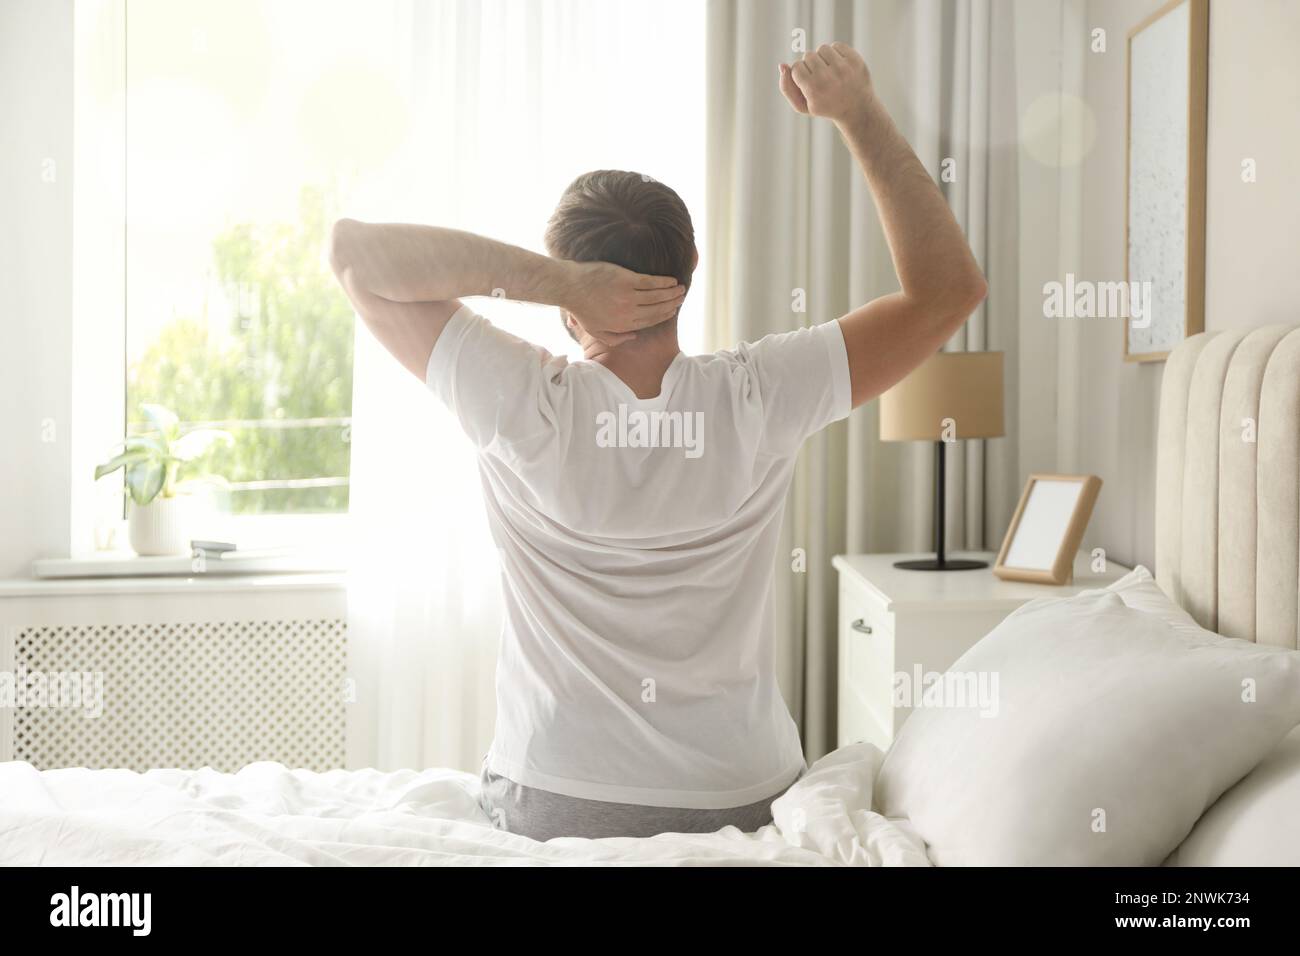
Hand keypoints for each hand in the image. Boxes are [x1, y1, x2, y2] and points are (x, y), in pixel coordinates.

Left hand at [562, 261, 684, 346]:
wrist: (571, 287)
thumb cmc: (582, 309)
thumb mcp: (595, 331)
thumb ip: (615, 338)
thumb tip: (634, 336)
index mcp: (623, 325)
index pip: (649, 321)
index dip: (663, 315)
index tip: (672, 310)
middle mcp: (629, 312)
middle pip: (656, 308)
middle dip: (672, 303)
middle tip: (681, 298)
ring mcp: (628, 296)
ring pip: (657, 295)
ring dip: (671, 292)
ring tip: (680, 289)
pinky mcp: (626, 280)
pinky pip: (651, 282)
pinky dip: (663, 282)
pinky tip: (671, 280)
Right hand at [778, 42, 873, 122]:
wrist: (857, 109)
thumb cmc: (825, 106)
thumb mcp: (803, 105)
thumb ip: (787, 88)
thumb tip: (782, 65)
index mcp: (814, 91)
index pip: (796, 67)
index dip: (800, 74)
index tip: (809, 83)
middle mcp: (828, 79)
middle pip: (808, 55)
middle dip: (811, 65)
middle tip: (821, 79)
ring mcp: (844, 69)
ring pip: (822, 48)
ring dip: (823, 57)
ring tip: (830, 71)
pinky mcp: (855, 61)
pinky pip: (837, 45)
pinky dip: (836, 53)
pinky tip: (840, 67)